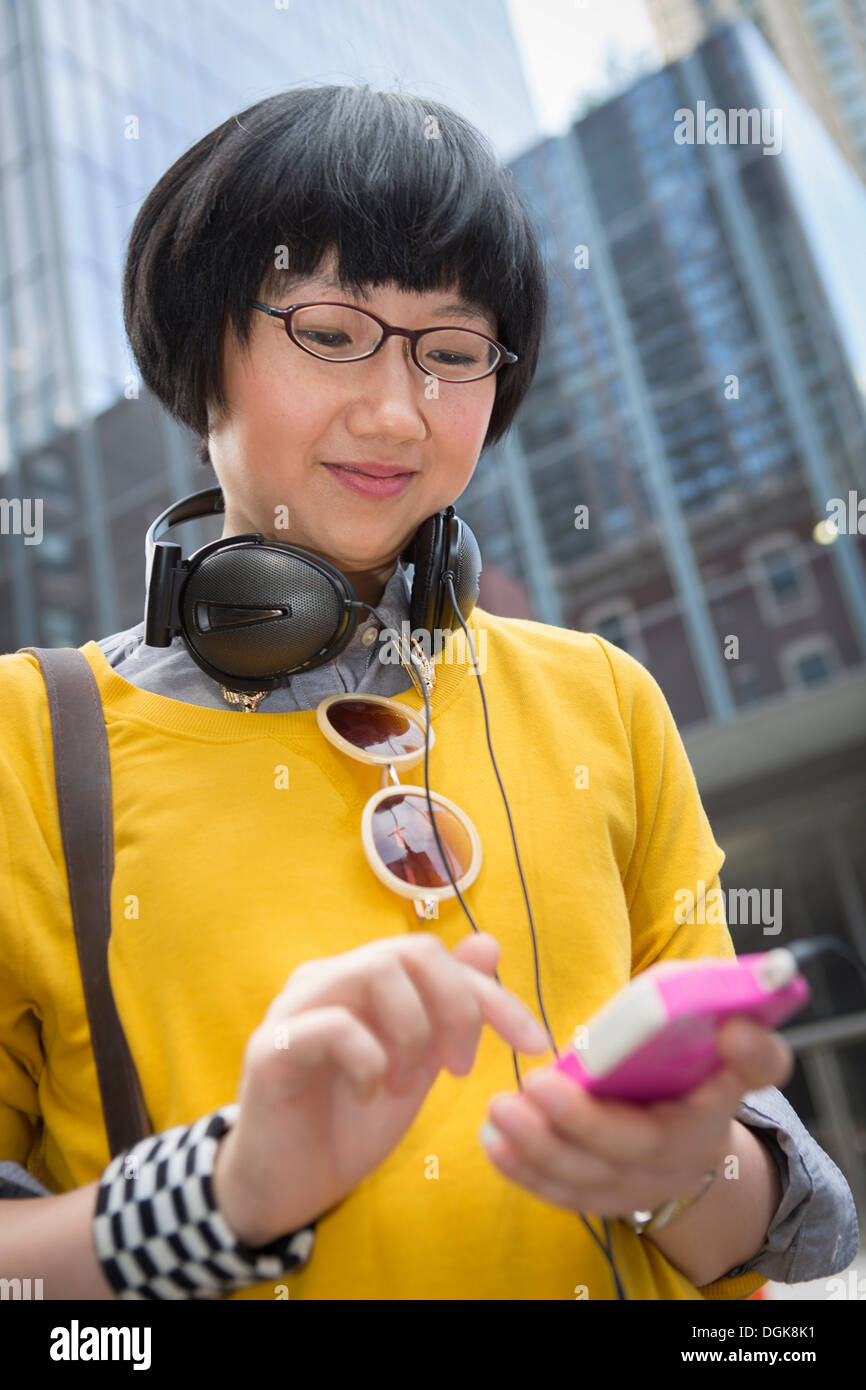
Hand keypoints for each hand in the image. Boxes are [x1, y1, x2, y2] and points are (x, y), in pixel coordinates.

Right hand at [212, 931, 549, 1245]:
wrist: (289, 1186)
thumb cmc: (351, 1121)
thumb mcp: (418, 1064)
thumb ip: (448, 1009)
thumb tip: (488, 944)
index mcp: (361, 978)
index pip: (439, 958)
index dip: (495, 997)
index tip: (536, 1044)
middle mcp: (327, 978)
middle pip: (412, 952)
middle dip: (457, 1007)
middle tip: (460, 1067)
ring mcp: (295, 1007)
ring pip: (376, 972)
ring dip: (412, 1033)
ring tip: (405, 1084)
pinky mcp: (271, 1047)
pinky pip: (334, 1025)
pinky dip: (370, 1059)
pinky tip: (370, 1093)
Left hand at [480, 1015, 793, 1219]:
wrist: (679, 1128)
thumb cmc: (680, 1060)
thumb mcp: (699, 1023)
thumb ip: (705, 1002)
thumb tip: (719, 999)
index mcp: (724, 1089)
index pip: (753, 1070)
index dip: (750, 1053)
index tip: (734, 1030)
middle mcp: (695, 1146)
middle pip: (643, 1144)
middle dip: (584, 1120)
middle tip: (534, 1084)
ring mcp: (651, 1183)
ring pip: (596, 1178)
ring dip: (542, 1148)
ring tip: (499, 1111)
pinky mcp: (610, 1199)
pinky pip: (569, 1196)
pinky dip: (529, 1173)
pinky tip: (495, 1146)